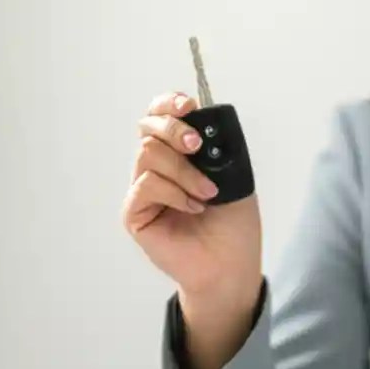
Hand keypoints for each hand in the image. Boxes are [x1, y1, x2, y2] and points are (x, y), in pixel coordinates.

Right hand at [123, 91, 262, 307]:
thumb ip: (216, 148)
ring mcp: (143, 190)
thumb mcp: (235, 176)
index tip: (189, 106)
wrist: (231, 265)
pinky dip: (174, 193)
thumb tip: (203, 125)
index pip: (160, 116)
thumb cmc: (233, 225)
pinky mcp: (135, 213)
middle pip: (148, 127)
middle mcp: (156, 168)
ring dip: (184, 170)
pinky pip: (146, 185)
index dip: (169, 104)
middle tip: (197, 145)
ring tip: (207, 193)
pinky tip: (193, 208)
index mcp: (177, 154)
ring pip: (148, 154)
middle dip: (174, 129)